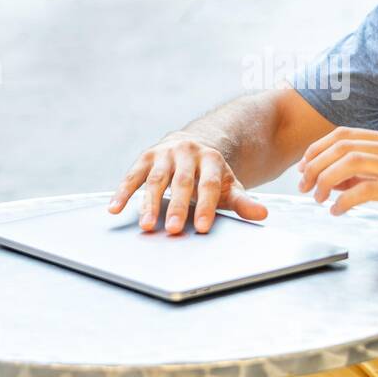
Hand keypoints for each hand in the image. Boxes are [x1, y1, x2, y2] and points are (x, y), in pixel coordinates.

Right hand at [107, 132, 267, 234]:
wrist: (191, 146)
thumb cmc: (210, 175)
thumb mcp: (228, 186)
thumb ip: (242, 201)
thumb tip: (263, 214)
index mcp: (211, 158)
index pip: (208, 184)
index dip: (205, 206)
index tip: (201, 227)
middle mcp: (187, 151)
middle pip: (181, 182)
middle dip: (176, 207)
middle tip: (171, 230)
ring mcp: (165, 153)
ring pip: (156, 179)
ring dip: (149, 203)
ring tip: (146, 226)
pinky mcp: (146, 157)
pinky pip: (133, 176)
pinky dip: (123, 192)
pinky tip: (115, 208)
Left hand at [295, 127, 377, 246]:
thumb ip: (364, 177)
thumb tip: (332, 179)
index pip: (343, 135)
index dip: (317, 149)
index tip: (303, 168)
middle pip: (342, 146)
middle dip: (315, 165)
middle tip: (304, 186)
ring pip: (351, 162)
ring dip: (325, 180)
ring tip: (317, 198)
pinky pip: (366, 190)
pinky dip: (344, 200)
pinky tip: (337, 211)